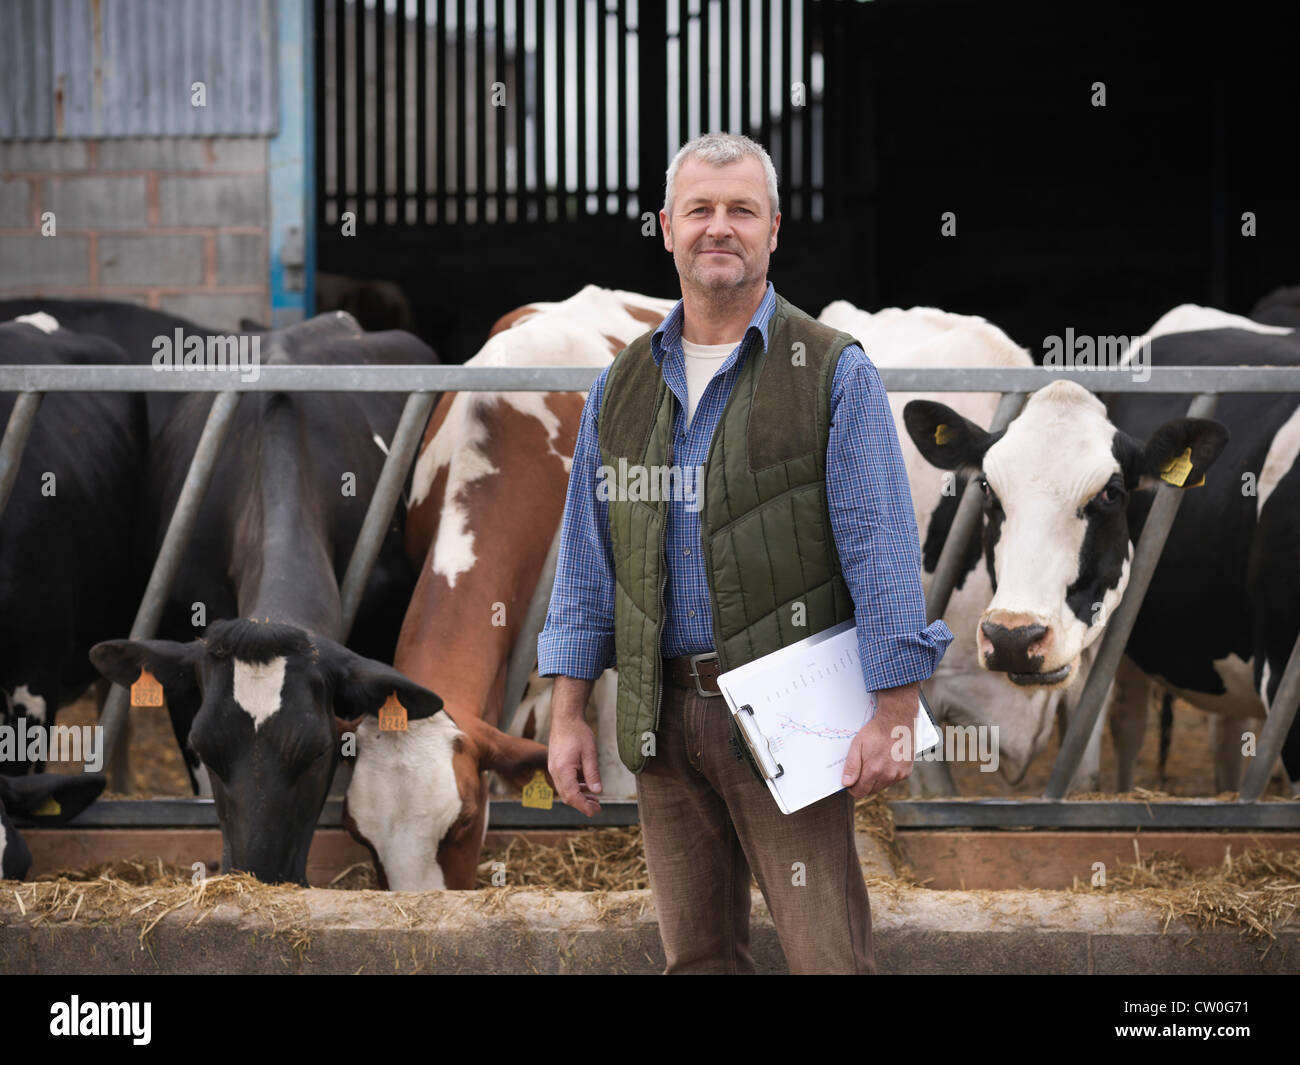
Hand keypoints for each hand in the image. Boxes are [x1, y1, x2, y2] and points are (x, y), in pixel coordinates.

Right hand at [548, 711, 602, 816]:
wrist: (565, 718)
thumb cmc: (577, 732)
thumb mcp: (590, 753)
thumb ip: (592, 774)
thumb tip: (597, 791)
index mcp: (562, 770)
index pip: (572, 795)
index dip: (583, 806)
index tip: (594, 812)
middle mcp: (555, 771)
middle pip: (566, 796)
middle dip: (581, 804)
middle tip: (597, 808)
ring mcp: (553, 769)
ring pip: (564, 790)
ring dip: (578, 797)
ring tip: (594, 800)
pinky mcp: (555, 765)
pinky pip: (563, 782)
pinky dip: (574, 788)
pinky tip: (586, 787)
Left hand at [841, 683, 917, 797]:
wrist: (897, 721)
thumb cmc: (876, 731)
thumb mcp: (857, 745)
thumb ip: (851, 766)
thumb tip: (846, 783)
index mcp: (874, 770)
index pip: (860, 792)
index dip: (853, 788)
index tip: (851, 781)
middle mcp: (888, 776)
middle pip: (871, 791)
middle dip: (864, 783)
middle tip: (863, 766)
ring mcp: (899, 774)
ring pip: (882, 786)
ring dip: (877, 779)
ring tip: (876, 761)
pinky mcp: (906, 772)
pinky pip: (893, 780)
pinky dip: (888, 774)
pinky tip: (886, 761)